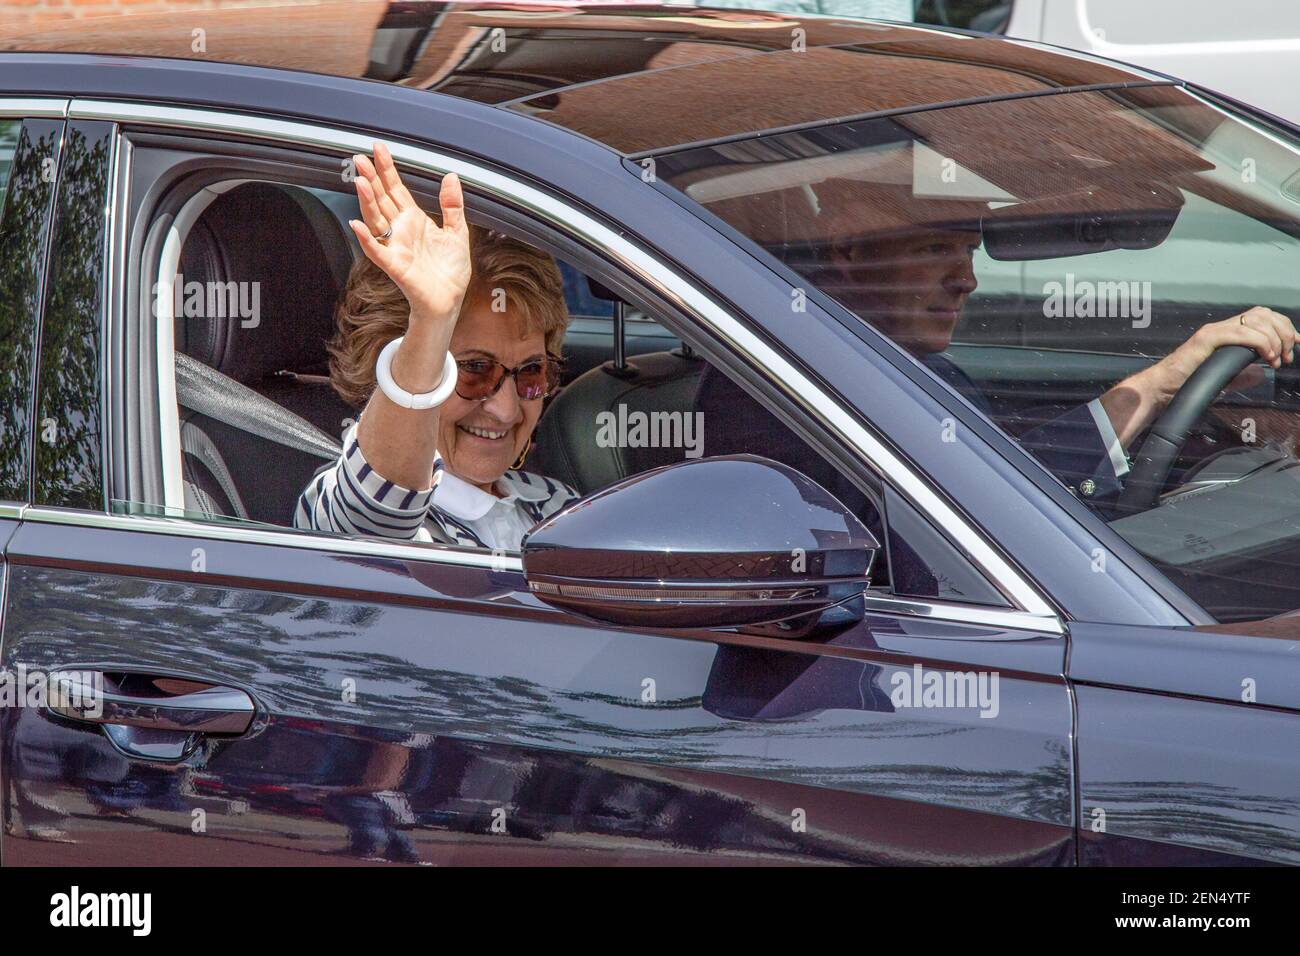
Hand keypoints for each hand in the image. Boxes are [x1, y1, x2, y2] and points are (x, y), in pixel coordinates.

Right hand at [350, 142, 470, 327]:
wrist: (450, 300)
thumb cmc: (450, 271)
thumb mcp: (458, 232)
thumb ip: (452, 205)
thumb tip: (451, 176)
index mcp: (414, 220)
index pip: (396, 189)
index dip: (387, 169)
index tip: (378, 148)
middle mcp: (400, 231)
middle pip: (381, 199)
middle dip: (371, 179)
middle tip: (360, 158)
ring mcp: (395, 247)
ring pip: (376, 220)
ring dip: (367, 201)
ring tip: (360, 181)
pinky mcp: (395, 266)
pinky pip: (377, 251)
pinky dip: (366, 239)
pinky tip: (356, 224)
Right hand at [1143, 306, 1295, 403]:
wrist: (1163, 388)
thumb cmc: (1187, 384)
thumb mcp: (1224, 379)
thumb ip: (1243, 374)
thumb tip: (1261, 373)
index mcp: (1227, 333)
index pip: (1263, 317)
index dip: (1284, 327)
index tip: (1295, 343)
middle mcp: (1222, 327)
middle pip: (1264, 314)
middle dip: (1284, 332)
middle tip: (1287, 355)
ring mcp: (1214, 330)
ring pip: (1256, 321)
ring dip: (1275, 339)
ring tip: (1276, 359)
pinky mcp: (1207, 338)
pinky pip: (1242, 333)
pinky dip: (1261, 343)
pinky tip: (1265, 358)